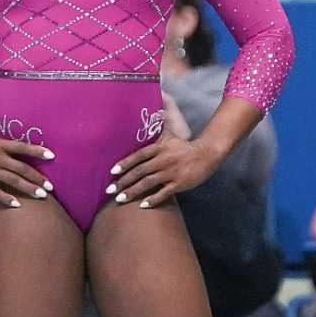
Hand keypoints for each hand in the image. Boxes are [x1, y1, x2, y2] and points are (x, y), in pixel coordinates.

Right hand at [0, 121, 52, 208]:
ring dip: (28, 189)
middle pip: (21, 169)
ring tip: (42, 196)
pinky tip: (17, 204)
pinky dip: (6, 198)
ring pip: (12, 181)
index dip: (37, 151)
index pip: (22, 147)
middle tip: (51, 187)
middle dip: (37, 178)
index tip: (52, 156)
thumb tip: (4, 114)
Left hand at [108, 133, 222, 208]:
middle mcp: (163, 160)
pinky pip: (164, 193)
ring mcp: (171, 172)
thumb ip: (156, 128)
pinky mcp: (179, 183)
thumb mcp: (169, 135)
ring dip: (133, 192)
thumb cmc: (184, 146)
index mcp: (159, 148)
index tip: (112, 172)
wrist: (206, 154)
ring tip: (120, 199)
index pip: (138, 156)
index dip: (125, 163)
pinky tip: (142, 205)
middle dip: (123, 182)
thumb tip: (151, 111)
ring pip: (148, 183)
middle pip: (139, 172)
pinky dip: (153, 199)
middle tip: (109, 190)